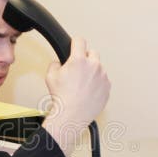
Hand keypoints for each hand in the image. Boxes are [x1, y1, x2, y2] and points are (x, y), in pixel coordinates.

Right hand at [42, 37, 109, 155]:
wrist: (71, 115)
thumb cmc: (62, 98)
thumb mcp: (50, 76)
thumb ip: (55, 64)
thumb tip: (59, 63)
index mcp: (79, 60)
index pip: (80, 40)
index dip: (75, 42)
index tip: (74, 45)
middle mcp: (93, 66)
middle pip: (92, 52)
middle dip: (85, 57)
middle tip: (78, 68)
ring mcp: (103, 76)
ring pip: (98, 67)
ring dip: (92, 71)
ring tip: (82, 84)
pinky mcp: (107, 87)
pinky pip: (103, 80)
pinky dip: (97, 83)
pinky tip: (88, 91)